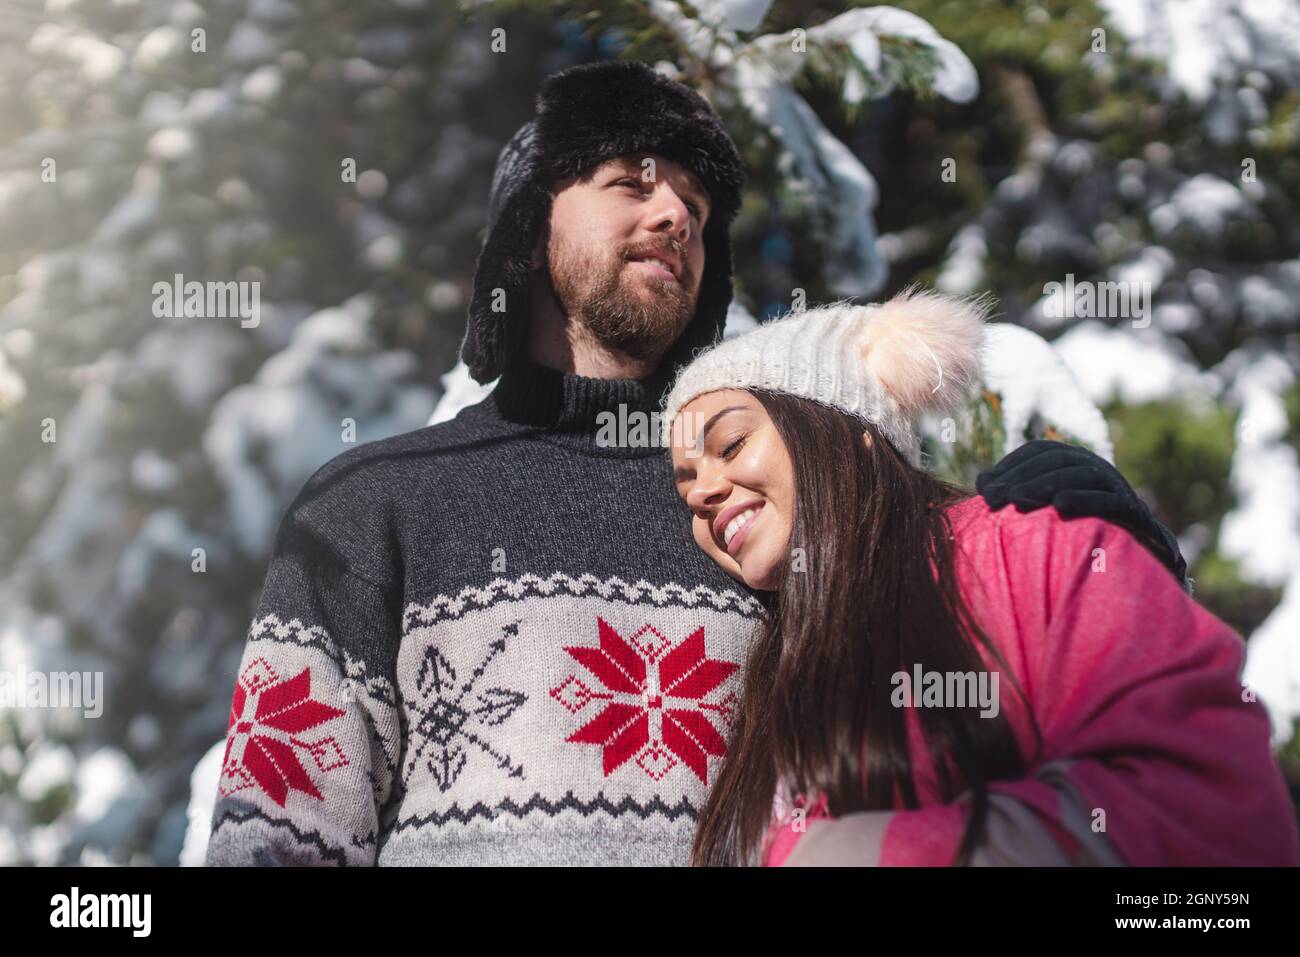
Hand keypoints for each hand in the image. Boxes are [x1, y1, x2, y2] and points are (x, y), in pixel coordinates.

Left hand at [976, 440, 1189, 590]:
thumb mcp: (1044, 512)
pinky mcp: (1134, 511)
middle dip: (1021, 476)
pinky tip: (1060, 505)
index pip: (1040, 450)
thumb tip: (981, 482)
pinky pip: (1111, 499)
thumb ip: (1016, 494)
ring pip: (1082, 473)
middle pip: (1057, 459)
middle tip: (992, 497)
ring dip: (1046, 484)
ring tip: (1017, 500)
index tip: (983, 487)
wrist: (1137, 560)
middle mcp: (1096, 468)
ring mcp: (1117, 487)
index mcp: (1074, 463)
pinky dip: (1085, 498)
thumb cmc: (1080, 533)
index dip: (1011, 464)